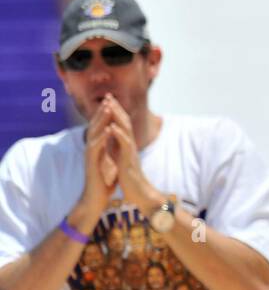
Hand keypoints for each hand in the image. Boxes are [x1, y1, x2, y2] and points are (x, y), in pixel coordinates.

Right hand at [80, 102, 117, 214]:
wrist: (96, 199)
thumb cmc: (103, 182)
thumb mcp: (109, 163)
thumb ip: (110, 152)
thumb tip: (114, 145)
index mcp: (98, 148)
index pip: (101, 128)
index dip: (107, 115)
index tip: (114, 102)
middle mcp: (92, 149)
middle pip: (96, 127)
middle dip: (102, 112)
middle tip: (108, 97)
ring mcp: (91, 156)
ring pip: (94, 134)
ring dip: (100, 120)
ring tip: (107, 108)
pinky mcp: (92, 163)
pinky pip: (96, 148)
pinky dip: (102, 138)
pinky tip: (108, 130)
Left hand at [102, 96, 161, 211]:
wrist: (139, 194)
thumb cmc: (130, 179)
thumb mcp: (122, 160)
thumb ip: (118, 148)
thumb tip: (113, 138)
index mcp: (126, 145)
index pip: (121, 125)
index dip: (115, 112)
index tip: (107, 100)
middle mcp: (130, 146)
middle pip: (124, 123)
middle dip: (116, 108)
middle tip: (108, 95)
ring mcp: (130, 152)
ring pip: (125, 130)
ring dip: (117, 117)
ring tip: (110, 105)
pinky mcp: (129, 160)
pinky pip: (124, 145)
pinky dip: (118, 135)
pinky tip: (112, 127)